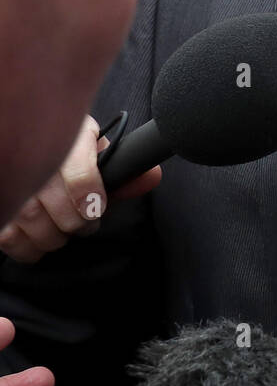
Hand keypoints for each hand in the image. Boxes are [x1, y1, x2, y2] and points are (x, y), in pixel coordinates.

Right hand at [0, 115, 160, 263]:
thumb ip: (122, 169)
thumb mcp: (92, 150)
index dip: (94, 203)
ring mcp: (12, 182)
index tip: (97, 207)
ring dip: (54, 237)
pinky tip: (37, 236)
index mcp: (67, 138)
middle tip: (83, 220)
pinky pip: (10, 239)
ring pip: (35, 227)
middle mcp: (34, 160)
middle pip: (62, 212)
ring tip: (59, 227)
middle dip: (79, 224)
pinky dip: (28, 247)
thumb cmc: (62, 148)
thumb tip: (152, 178)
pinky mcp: (0, 202)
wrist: (23, 138)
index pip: (83, 179)